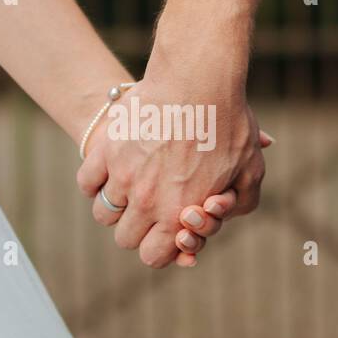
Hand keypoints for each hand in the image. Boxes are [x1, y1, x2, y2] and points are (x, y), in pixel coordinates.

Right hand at [76, 75, 266, 268]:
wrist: (198, 80)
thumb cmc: (228, 123)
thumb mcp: (250, 168)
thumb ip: (242, 200)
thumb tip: (224, 213)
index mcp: (180, 214)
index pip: (153, 257)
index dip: (159, 248)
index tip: (164, 230)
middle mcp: (147, 202)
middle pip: (125, 238)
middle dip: (137, 228)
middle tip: (148, 207)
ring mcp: (123, 177)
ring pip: (103, 212)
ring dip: (115, 205)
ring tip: (129, 186)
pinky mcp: (106, 152)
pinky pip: (86, 182)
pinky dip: (94, 181)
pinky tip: (109, 171)